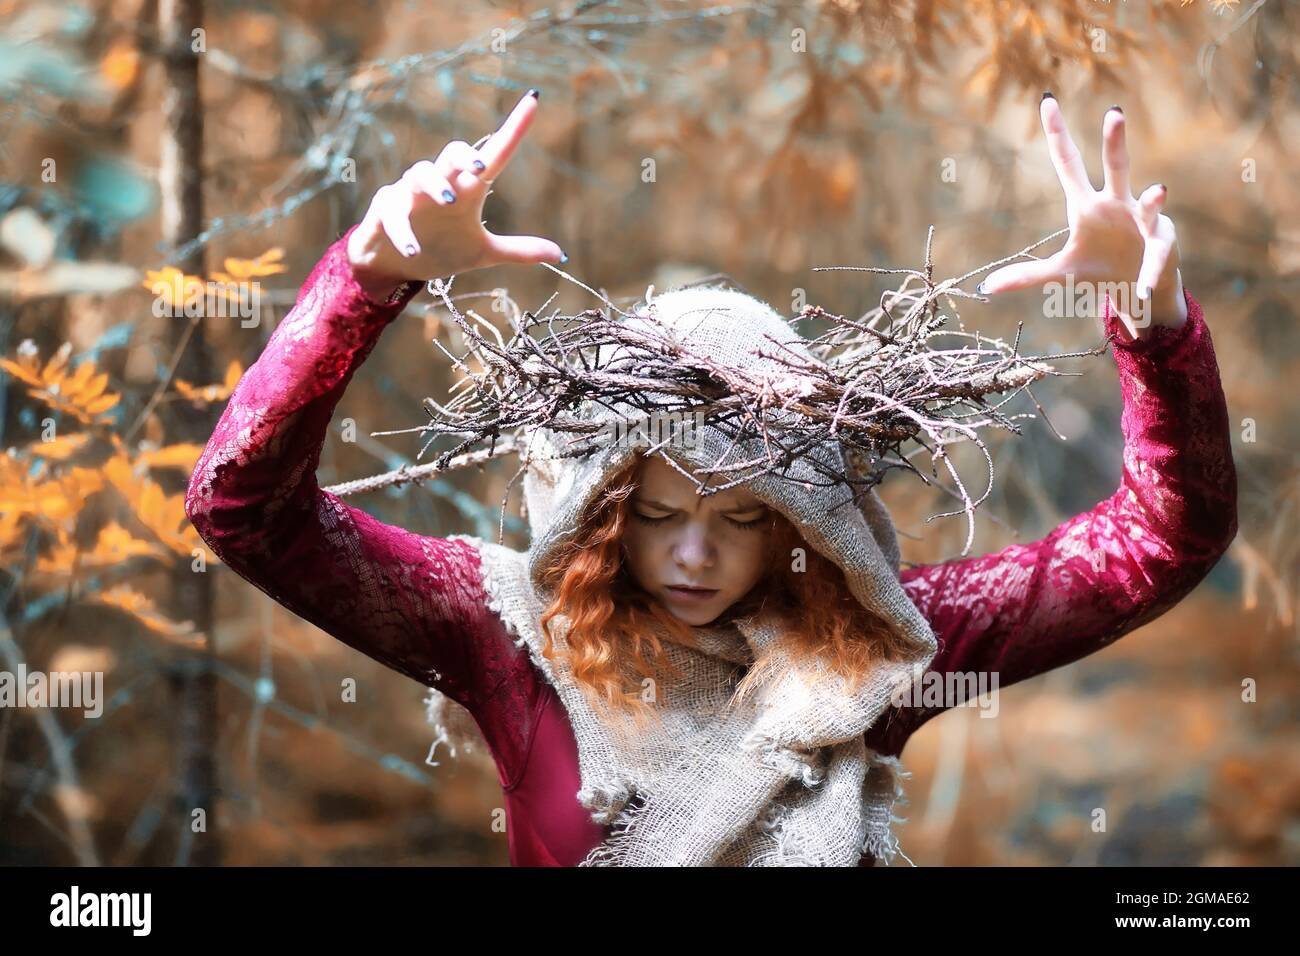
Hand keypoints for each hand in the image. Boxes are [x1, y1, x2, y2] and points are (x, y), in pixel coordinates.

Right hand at [347, 90, 565, 297]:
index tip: (533, 101)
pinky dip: (402, 230)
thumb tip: (561, 255)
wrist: (394, 265)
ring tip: (448, 201)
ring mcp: (410, 196)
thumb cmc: (440, 248)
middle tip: (481, 168)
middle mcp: (440, 186)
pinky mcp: (385, 212)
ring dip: (433, 184)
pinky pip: (392, 214)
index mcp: (466, 191)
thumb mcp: (483, 254)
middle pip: (452, 154)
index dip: (513, 130)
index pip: (494, 155)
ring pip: (419, 174)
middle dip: (465, 156)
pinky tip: (413, 248)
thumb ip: (519, 250)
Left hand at [977, 95, 1186, 340]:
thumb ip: (1027, 275)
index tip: (1047, 100)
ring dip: (1152, 200)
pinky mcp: (1162, 245)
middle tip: (1114, 113)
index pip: (1069, 163)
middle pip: (1116, 167)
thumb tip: (985, 288)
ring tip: (1158, 191)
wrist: (1136, 291)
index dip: (1058, 134)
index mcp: (1087, 205)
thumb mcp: (1060, 273)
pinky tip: (1140, 289)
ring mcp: (1143, 221)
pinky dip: (1148, 273)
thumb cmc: (1098, 270)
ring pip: (1149, 204)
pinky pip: (1156, 257)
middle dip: (1115, 142)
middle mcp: (1116, 204)